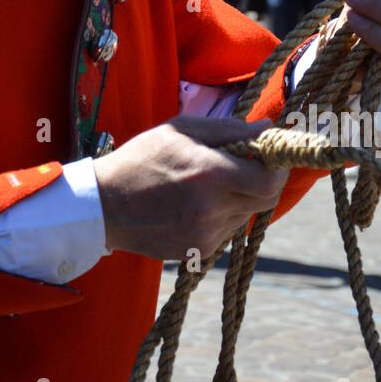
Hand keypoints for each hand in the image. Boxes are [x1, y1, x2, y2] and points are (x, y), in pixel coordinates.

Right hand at [93, 116, 287, 260]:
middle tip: (246, 167)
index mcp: (209, 173)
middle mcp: (212, 208)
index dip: (277, 167)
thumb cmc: (141, 159)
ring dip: (239, 198)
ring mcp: (206, 234)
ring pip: (245, 214)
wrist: (104, 206)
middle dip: (262, 181)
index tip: (270, 156)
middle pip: (265, 200)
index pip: (269, 180)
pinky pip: (226, 230)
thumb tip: (268, 130)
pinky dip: (221, 215)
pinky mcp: (199, 251)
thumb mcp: (182, 131)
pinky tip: (193, 204)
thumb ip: (229, 130)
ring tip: (207, 184)